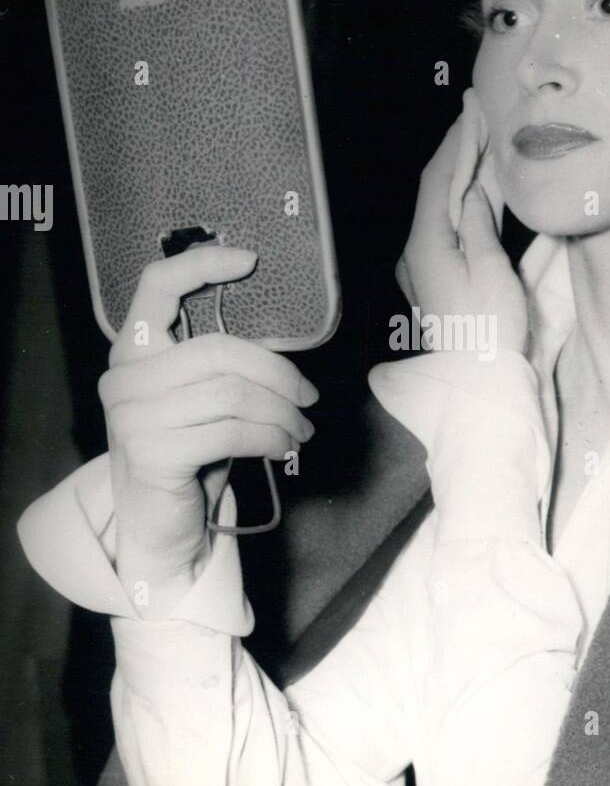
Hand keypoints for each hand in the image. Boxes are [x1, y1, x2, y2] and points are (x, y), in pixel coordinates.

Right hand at [99, 246, 317, 614]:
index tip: (249, 260)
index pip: (157, 285)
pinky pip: (231, 431)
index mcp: (133, 349)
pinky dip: (270, 437)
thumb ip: (222, 366)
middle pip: (219, 349)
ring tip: (300, 429)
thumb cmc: (188, 453)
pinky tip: (284, 447)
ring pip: (232, 392)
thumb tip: (285, 352)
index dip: (201, 263)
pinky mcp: (151, 452)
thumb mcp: (201, 400)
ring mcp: (131, 415)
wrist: (159, 526)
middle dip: (278, 373)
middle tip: (309, 397)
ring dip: (281, 412)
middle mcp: (124, 376)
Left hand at [396, 89, 527, 356]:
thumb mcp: (491, 272)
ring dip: (461, 173)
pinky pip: (447, 227)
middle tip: (478, 113)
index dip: (456, 140)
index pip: (438, 178)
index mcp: (426, 245)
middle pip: (437, 189)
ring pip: (441, 207)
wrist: (477, 382)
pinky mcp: (436, 278)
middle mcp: (416, 251)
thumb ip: (477, 224)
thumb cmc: (489, 330)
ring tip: (482, 140)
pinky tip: (477, 188)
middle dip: (459, 150)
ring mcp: (423, 266)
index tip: (471, 107)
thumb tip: (470, 190)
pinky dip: (462, 201)